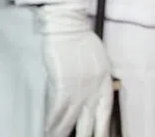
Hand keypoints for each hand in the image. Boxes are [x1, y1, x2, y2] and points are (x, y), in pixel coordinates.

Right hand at [38, 3, 113, 136]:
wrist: (69, 27)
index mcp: (105, 82)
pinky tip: (48, 130)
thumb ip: (99, 80)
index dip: (102, 129)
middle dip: (86, 136)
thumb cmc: (82, 42)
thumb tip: (96, 94)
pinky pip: (58, 110)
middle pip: (90, 122)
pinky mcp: (64, 84)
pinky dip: (53, 122)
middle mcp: (95, 88)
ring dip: (63, 133)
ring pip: (72, 120)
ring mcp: (80, 88)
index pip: (106, 113)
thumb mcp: (100, 62)